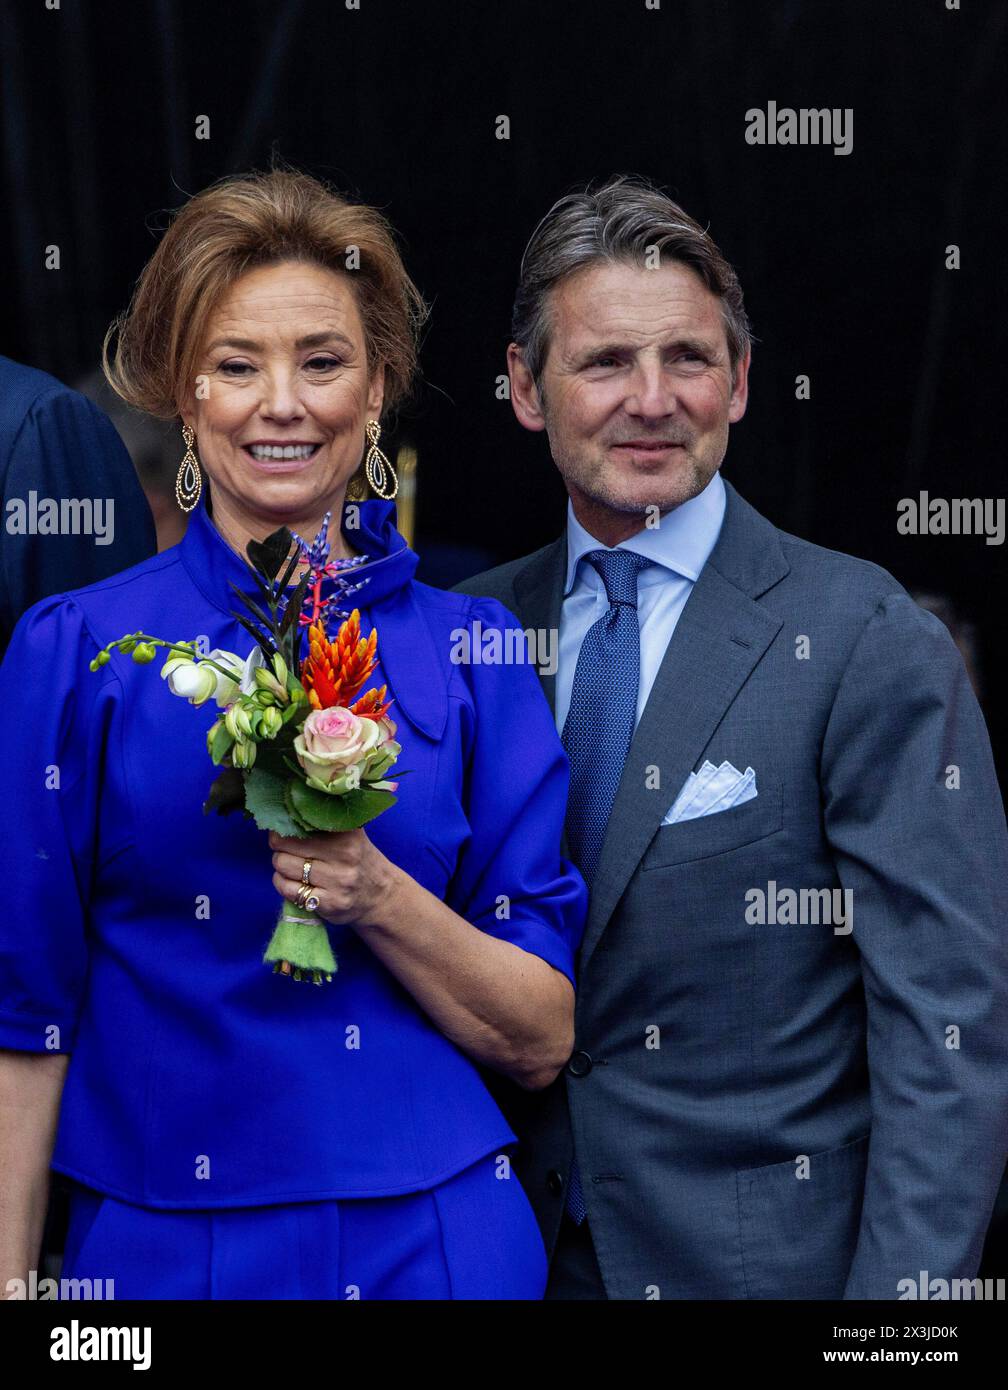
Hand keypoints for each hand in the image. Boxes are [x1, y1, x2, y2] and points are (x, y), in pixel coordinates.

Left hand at [269, 828, 398, 927]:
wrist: (381, 895)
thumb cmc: (358, 859)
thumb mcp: (351, 833)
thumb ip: (326, 820)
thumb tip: (288, 808)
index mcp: (347, 834)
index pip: (299, 823)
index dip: (284, 826)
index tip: (283, 829)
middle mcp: (344, 856)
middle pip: (285, 844)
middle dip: (280, 846)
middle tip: (286, 848)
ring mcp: (337, 882)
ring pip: (283, 866)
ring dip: (280, 866)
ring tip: (291, 865)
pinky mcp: (328, 904)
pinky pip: (287, 889)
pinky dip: (282, 883)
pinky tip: (293, 882)